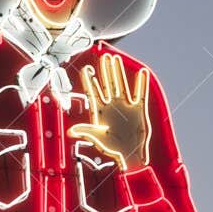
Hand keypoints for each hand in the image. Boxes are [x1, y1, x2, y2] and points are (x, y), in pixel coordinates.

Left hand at [69, 54, 150, 171]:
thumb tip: (70, 132)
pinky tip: (142, 72)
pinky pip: (140, 93)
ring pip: (121, 85)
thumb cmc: (112, 148)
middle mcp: (112, 106)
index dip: (89, 81)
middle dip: (105, 71)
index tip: (86, 69)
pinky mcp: (138, 109)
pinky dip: (141, 83)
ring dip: (119, 72)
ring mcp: (125, 106)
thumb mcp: (97, 138)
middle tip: (104, 56)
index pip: (93, 93)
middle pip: (107, 84)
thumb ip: (85, 132)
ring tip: (116, 59)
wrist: (130, 155)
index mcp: (100, 111)